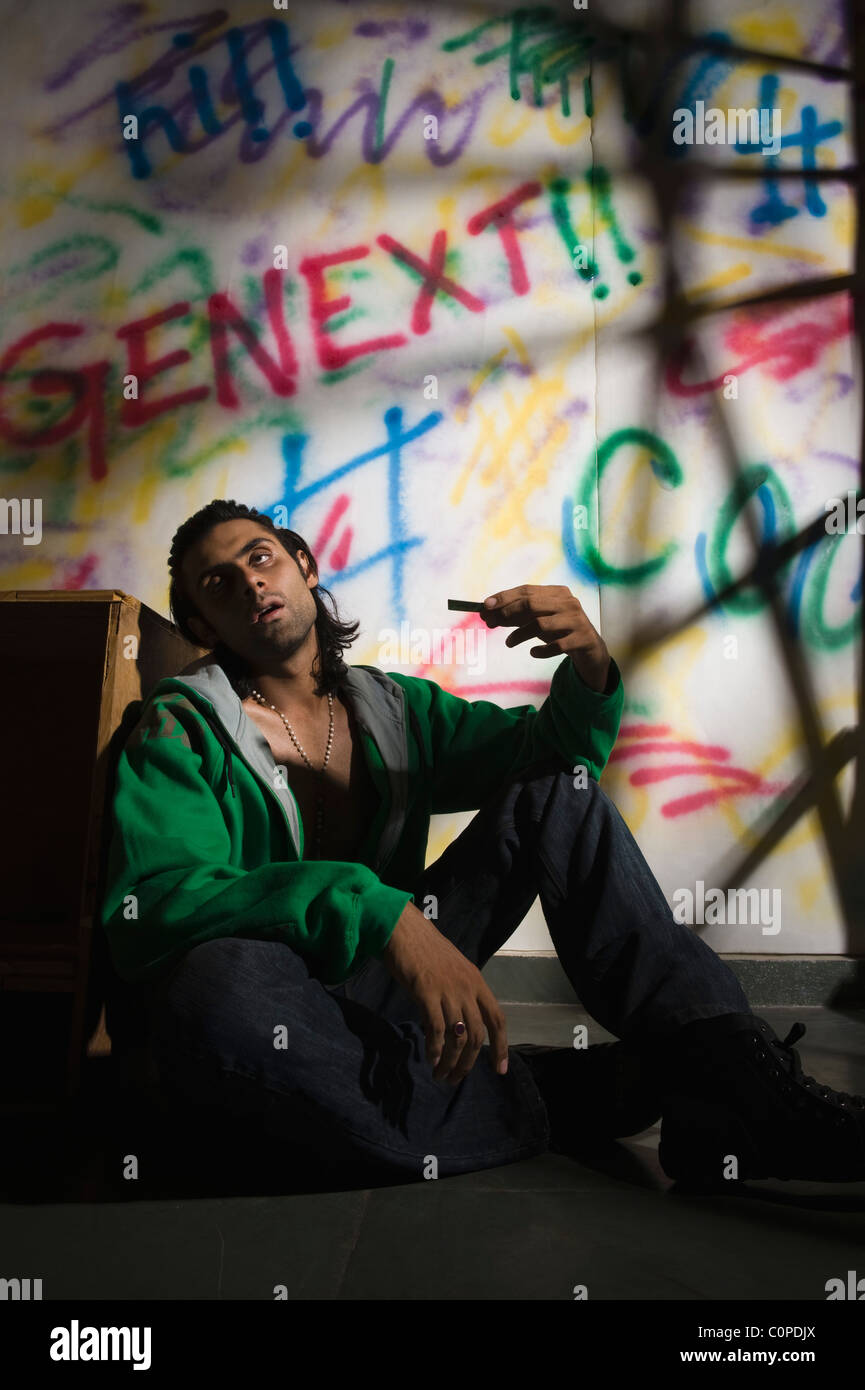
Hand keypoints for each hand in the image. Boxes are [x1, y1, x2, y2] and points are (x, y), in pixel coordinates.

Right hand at [378, 901, 508, 1084]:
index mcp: (476, 981)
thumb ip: (461, 993)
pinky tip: (430, 1058)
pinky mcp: (426, 991)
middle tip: (455, 1079)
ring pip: (457, 1036)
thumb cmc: (424, 949)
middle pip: (477, 1035)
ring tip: (440, 1074)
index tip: (499, 1070)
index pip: (497, 1019)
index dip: (502, 1046)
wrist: (403, 928)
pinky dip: (435, 1048)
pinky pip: (435, 1028)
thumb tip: (460, 1023)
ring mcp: (447, 989)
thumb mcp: (453, 969)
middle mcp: (467, 987)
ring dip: (451, 1061)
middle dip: (468, 1063)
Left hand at [481, 584, 610, 692]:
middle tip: (491, 623)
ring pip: (541, 624)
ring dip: (520, 634)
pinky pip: (557, 646)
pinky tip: (533, 653)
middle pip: (532, 604)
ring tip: (508, 643)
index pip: (526, 590)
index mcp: (558, 593)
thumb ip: (517, 616)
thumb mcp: (539, 620)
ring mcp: (577, 621)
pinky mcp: (582, 639)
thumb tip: (489, 614)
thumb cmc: (559, 630)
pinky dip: (542, 650)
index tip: (485, 606)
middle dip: (508, 613)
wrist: (589, 648)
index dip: (504, 597)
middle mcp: (568, 603)